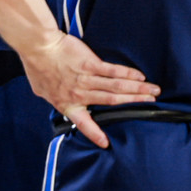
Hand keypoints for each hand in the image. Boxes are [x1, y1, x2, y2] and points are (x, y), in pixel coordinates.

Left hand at [20, 32, 159, 147]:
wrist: (38, 47)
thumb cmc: (37, 66)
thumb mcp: (42, 90)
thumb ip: (55, 98)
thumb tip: (58, 101)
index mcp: (67, 104)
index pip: (83, 123)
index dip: (95, 134)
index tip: (105, 143)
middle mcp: (79, 94)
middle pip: (111, 102)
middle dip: (133, 104)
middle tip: (151, 105)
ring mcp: (86, 79)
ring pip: (116, 88)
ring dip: (137, 90)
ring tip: (153, 92)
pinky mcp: (91, 64)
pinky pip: (113, 71)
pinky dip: (128, 74)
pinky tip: (140, 77)